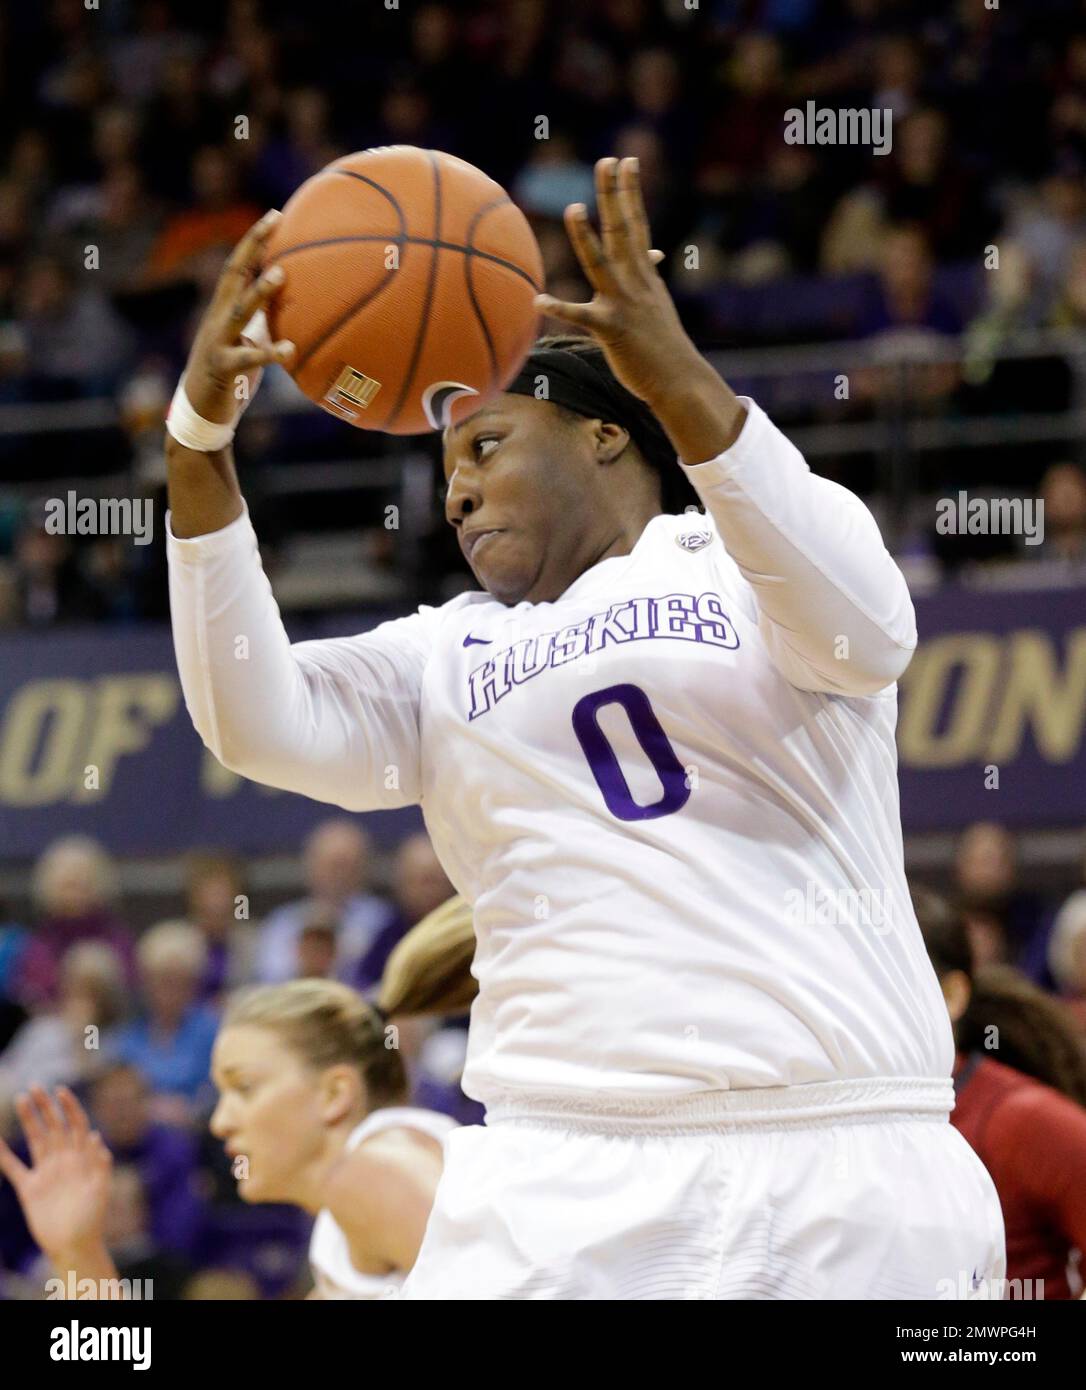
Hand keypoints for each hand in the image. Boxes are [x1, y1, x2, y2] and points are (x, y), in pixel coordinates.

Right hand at [0, 1086, 111, 1260]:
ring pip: (35, 1139)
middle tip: (34, 1086)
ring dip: (29, 1120)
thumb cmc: (93, 1217)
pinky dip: (4, 1155)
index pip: (76, 1124)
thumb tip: (95, 1136)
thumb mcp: (101, 1188)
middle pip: (53, 1126)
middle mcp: (63, 1160)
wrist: (75, 1244)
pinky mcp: (29, 1188)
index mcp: (81, 1157)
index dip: (69, 1107)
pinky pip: (14, 1168)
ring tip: (20, 1098)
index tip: (60, 1090)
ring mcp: (45, 1172)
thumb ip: (99, 1164)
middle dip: (45, 1106)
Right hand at [178, 209, 294, 426]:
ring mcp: (217, 341)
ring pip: (238, 310)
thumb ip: (263, 322)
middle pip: (233, 273)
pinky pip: (247, 359)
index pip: (238, 265)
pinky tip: (290, 350)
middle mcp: (217, 318)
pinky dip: (268, 354)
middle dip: (252, 246)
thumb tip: (293, 307)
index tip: (275, 215)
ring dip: (259, 291)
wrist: (200, 412)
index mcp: (223, 309)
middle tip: (274, 222)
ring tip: (281, 274)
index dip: (255, 240)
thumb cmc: (229, 376)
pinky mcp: (222, 368)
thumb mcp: (246, 341)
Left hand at [534, 157, 699, 404]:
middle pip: (622, 230)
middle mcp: (636, 281)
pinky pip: (581, 317)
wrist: (678, 379)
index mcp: (644, 274)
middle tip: (606, 161)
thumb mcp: (657, 302)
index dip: (631, 192)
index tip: (626, 161)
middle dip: (613, 195)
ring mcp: (624, 303)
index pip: (637, 224)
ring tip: (573, 208)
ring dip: (586, 237)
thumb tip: (654, 254)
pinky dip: (559, 309)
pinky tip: (538, 301)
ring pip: (602, 264)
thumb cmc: (663, 344)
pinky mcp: (612, 330)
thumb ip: (649, 275)